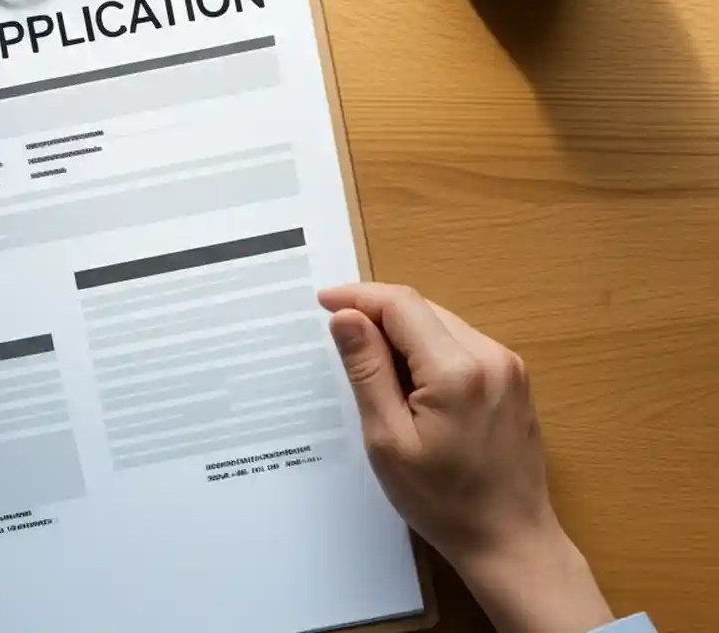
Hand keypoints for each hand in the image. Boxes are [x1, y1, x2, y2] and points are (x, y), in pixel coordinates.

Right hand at [319, 283, 613, 632]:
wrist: (510, 540)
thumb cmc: (442, 502)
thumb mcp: (388, 440)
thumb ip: (367, 371)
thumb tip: (345, 317)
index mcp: (457, 372)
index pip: (401, 305)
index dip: (358, 297)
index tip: (323, 302)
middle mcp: (491, 357)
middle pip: (423, 309)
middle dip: (378, 315)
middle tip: (341, 342)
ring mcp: (509, 367)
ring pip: (442, 324)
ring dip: (404, 333)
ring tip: (375, 372)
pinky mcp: (514, 379)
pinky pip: (462, 344)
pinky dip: (429, 350)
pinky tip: (412, 385)